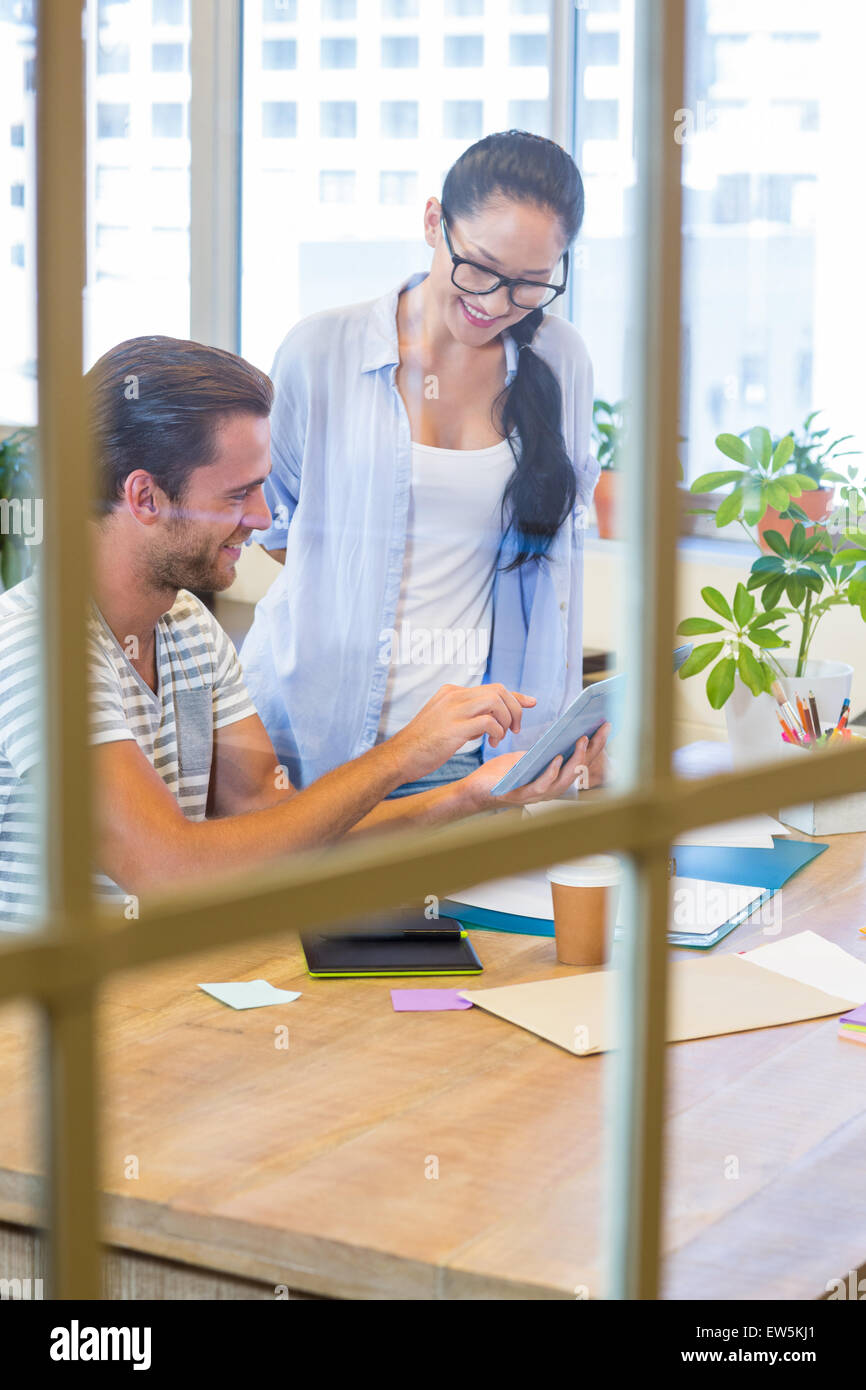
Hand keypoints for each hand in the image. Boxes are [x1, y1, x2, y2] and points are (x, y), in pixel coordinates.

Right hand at [387, 683, 536, 784]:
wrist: (399, 756)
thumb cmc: (423, 744)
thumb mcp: (445, 722)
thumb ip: (466, 716)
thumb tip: (490, 720)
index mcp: (452, 693)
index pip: (492, 687)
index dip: (515, 695)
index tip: (530, 702)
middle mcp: (454, 696)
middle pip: (499, 690)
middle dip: (515, 709)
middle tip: (515, 729)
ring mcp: (454, 710)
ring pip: (496, 702)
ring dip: (507, 720)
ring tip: (500, 737)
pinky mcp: (455, 727)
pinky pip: (489, 722)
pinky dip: (497, 732)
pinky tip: (490, 743)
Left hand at [461, 722, 611, 810]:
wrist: (479, 788)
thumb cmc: (504, 772)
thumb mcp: (529, 756)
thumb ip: (546, 748)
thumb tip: (564, 729)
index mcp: (556, 777)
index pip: (582, 760)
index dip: (596, 744)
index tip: (606, 724)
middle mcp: (553, 788)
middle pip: (581, 769)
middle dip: (594, 748)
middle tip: (602, 728)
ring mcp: (539, 794)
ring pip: (566, 778)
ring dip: (576, 759)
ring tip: (582, 740)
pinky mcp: (523, 795)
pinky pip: (543, 785)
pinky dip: (552, 771)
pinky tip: (557, 758)